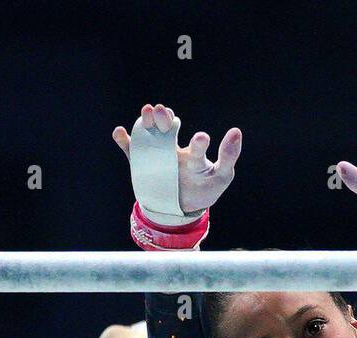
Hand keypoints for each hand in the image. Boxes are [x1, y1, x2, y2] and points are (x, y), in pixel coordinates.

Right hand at [112, 103, 241, 215]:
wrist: (180, 209)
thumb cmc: (205, 189)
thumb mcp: (222, 176)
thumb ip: (229, 156)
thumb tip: (236, 131)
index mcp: (194, 153)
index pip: (195, 144)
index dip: (197, 142)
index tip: (201, 139)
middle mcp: (175, 149)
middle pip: (167, 129)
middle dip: (164, 118)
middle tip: (162, 111)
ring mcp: (156, 156)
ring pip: (148, 135)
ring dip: (145, 122)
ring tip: (146, 113)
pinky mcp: (140, 165)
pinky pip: (130, 150)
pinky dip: (123, 140)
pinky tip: (120, 132)